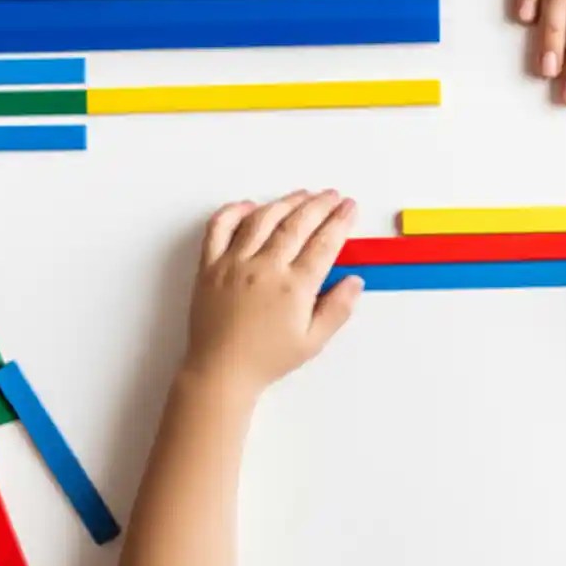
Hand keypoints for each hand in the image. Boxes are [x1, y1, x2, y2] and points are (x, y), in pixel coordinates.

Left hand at [184, 190, 363, 396]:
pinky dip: (234, 211)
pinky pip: (219, 227)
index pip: (324, 243)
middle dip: (319, 205)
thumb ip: (337, 309)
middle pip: (297, 224)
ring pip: (263, 219)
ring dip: (285, 202)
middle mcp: (265, 268)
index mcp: (294, 287)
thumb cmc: (267, 359)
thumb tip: (355, 281)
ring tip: (302, 195)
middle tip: (332, 195)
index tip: (349, 207)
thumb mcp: (313, 342)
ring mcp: (234, 263)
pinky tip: (250, 205)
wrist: (221, 371)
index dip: (340, 221)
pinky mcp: (210, 266)